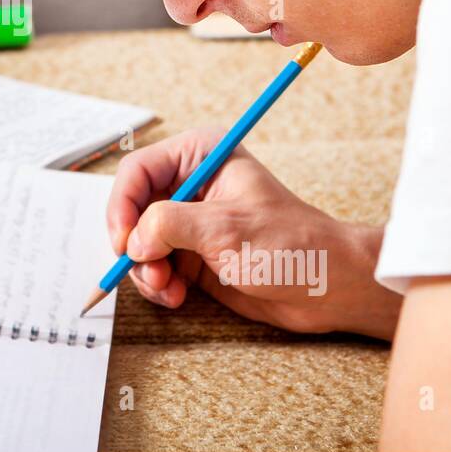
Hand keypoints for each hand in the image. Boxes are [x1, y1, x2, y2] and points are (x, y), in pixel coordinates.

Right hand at [107, 129, 401, 339]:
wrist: (328, 287)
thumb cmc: (292, 245)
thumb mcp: (226, 229)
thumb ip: (169, 225)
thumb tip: (132, 240)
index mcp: (200, 156)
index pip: (137, 171)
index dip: (122, 206)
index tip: (123, 241)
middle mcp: (189, 184)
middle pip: (132, 208)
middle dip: (134, 244)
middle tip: (149, 271)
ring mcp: (189, 221)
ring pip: (138, 242)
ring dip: (145, 270)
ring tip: (168, 288)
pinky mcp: (191, 253)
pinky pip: (152, 265)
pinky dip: (156, 283)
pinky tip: (176, 295)